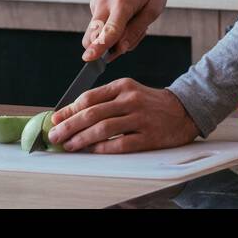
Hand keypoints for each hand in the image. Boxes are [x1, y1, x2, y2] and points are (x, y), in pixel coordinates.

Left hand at [46, 79, 198, 152]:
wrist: (183, 110)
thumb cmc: (149, 103)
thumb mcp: (127, 93)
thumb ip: (102, 101)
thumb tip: (71, 113)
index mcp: (122, 86)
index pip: (89, 97)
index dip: (69, 110)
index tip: (55, 120)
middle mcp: (130, 100)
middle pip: (92, 113)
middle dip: (69, 126)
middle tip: (55, 135)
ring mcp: (140, 118)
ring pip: (104, 129)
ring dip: (82, 138)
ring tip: (69, 145)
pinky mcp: (149, 136)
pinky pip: (121, 144)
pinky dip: (103, 148)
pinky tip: (92, 151)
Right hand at [81, 0, 166, 61]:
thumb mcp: (153, 10)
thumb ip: (135, 31)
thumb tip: (119, 49)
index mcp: (122, 3)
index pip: (109, 31)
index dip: (99, 47)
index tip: (88, 59)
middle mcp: (104, 2)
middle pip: (92, 36)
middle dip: (104, 48)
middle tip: (130, 38)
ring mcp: (97, 2)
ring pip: (94, 34)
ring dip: (111, 39)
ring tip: (132, 25)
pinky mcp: (94, 3)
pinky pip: (98, 26)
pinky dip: (110, 30)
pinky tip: (125, 19)